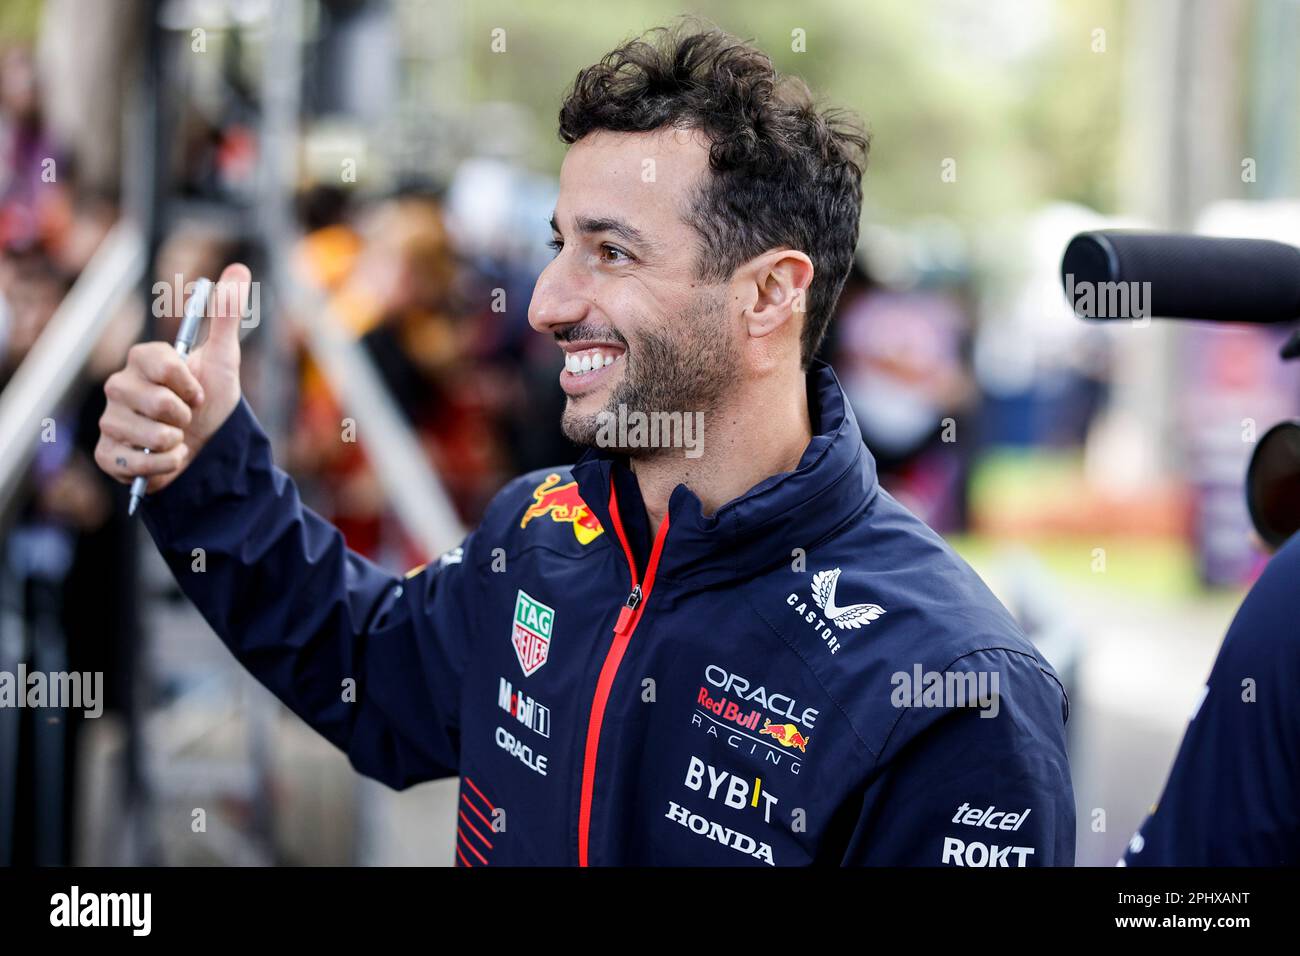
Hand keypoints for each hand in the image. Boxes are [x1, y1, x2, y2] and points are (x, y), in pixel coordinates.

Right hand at [95, 263, 250, 494]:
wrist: (209, 450)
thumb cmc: (212, 402)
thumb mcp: (223, 360)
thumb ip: (226, 316)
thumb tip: (238, 269)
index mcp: (142, 362)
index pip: (158, 362)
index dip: (186, 382)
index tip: (198, 392)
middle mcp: (119, 388)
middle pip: (152, 400)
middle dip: (183, 414)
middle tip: (188, 417)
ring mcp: (110, 421)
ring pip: (145, 433)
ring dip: (174, 442)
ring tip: (178, 439)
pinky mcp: (109, 455)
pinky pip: (132, 463)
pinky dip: (161, 466)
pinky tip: (169, 459)